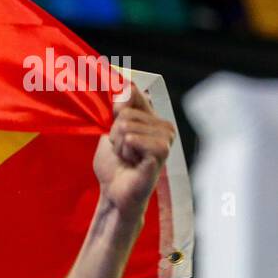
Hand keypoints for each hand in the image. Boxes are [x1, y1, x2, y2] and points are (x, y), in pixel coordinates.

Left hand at [92, 86, 175, 218]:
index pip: (135, 94)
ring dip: (119, 146)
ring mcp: (166, 138)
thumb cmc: (114, 165)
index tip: (114, 119)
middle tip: (122, 151)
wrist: (115, 192)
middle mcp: (164, 126)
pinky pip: (131, 139)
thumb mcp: (111, 131)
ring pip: (126, 127)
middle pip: (125, 114)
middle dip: (114, 135)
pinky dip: (124, 152)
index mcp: (154, 119)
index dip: (118, 106)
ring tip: (127, 158)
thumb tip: (127, 85)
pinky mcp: (162, 151)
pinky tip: (133, 163)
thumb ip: (119, 109)